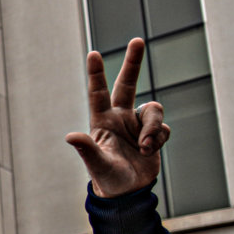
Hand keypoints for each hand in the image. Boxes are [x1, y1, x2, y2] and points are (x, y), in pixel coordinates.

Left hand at [65, 39, 169, 197]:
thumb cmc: (107, 179)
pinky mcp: (153, 133)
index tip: (93, 53)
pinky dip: (158, 140)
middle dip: (133, 63)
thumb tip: (70, 136)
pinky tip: (148, 152)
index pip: (98, 93)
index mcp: (102, 121)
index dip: (96, 74)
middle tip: (137, 40)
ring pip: (153, 110)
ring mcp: (137, 124)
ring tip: (143, 148)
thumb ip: (87, 149)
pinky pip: (163, 128)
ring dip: (151, 129)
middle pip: (128, 84)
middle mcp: (120, 117)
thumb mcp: (97, 164)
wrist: (128, 192)